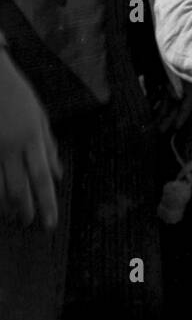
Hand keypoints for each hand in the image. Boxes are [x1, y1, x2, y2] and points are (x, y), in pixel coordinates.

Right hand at [0, 53, 60, 228]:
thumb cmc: (17, 95)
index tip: (50, 224)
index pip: (42, 178)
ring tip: (11, 216)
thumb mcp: (40, 116)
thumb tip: (58, 174)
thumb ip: (49, 146)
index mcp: (31, 137)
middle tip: (29, 222)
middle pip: (19, 188)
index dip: (47, 203)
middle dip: (25, 211)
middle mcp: (11, 146)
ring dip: (5, 207)